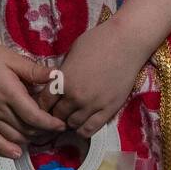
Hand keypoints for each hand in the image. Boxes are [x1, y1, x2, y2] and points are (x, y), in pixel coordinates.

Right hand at [0, 33, 64, 158]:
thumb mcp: (12, 58)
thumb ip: (34, 71)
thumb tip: (56, 77)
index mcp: (9, 92)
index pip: (34, 116)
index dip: (50, 123)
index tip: (62, 124)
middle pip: (24, 129)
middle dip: (42, 132)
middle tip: (55, 128)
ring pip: (10, 136)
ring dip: (27, 139)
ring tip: (41, 135)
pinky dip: (3, 149)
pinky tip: (15, 153)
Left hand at [33, 17, 149, 137]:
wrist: (127, 41)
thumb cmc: (98, 40)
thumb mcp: (73, 52)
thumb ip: (63, 71)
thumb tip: (57, 82)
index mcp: (63, 80)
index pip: (44, 102)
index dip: (43, 104)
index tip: (46, 105)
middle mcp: (75, 96)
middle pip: (57, 115)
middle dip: (56, 114)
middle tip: (59, 111)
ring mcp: (93, 105)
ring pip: (72, 124)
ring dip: (70, 121)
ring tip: (72, 116)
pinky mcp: (109, 110)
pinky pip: (90, 129)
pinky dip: (83, 130)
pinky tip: (82, 124)